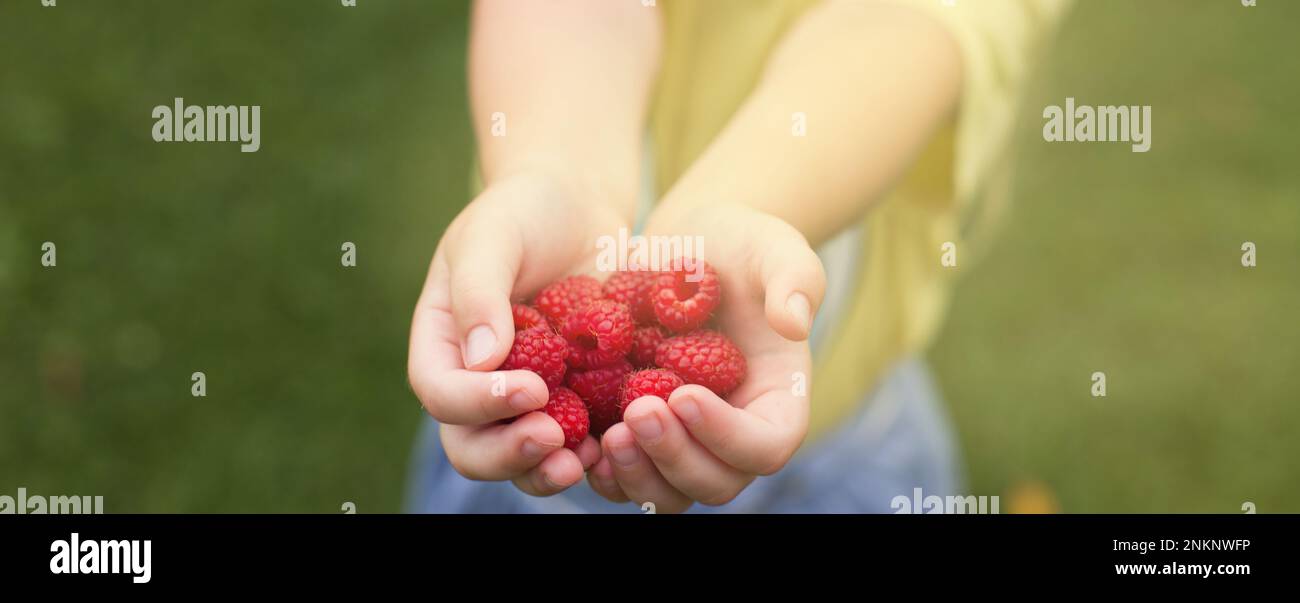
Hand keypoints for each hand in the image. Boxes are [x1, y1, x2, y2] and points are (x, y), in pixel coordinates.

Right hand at [408, 170, 624, 495]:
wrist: (580, 206)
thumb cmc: (525, 211)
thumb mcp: (494, 235)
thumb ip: (480, 291)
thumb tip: (480, 360)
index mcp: (443, 345)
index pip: (442, 393)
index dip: (478, 403)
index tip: (531, 388)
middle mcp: (477, 384)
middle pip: (472, 446)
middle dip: (509, 453)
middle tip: (555, 440)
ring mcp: (527, 401)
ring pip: (523, 459)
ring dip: (549, 470)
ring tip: (587, 460)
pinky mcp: (576, 404)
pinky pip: (577, 445)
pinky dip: (595, 454)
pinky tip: (622, 445)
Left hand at [586, 203, 826, 511]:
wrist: (684, 248)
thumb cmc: (737, 244)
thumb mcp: (772, 246)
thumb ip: (794, 279)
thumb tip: (794, 323)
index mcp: (776, 400)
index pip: (766, 446)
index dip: (727, 435)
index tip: (685, 393)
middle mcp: (734, 434)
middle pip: (716, 482)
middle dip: (675, 457)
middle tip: (637, 409)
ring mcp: (686, 442)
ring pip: (669, 493)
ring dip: (638, 475)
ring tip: (609, 433)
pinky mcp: (641, 437)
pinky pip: (626, 478)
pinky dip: (605, 473)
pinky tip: (580, 442)